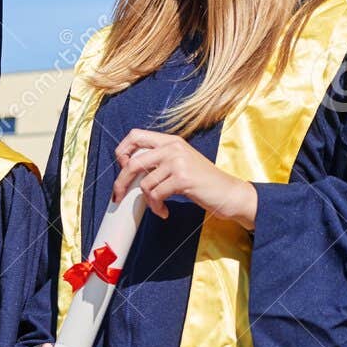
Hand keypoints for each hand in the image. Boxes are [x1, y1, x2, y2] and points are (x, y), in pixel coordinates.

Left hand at [113, 129, 256, 226]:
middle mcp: (173, 147)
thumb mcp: (178, 163)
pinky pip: (156, 195)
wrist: (228, 193)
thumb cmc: (201, 182)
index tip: (122, 167)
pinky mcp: (183, 178)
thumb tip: (126, 172)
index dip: (122, 151)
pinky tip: (164, 211)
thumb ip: (157, 161)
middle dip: (121, 182)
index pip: (135, 135)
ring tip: (158, 206)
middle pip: (132, 162)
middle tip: (118, 196)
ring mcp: (178, 161)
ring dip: (148, 200)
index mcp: (170, 140)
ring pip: (145, 183)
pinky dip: (157, 207)